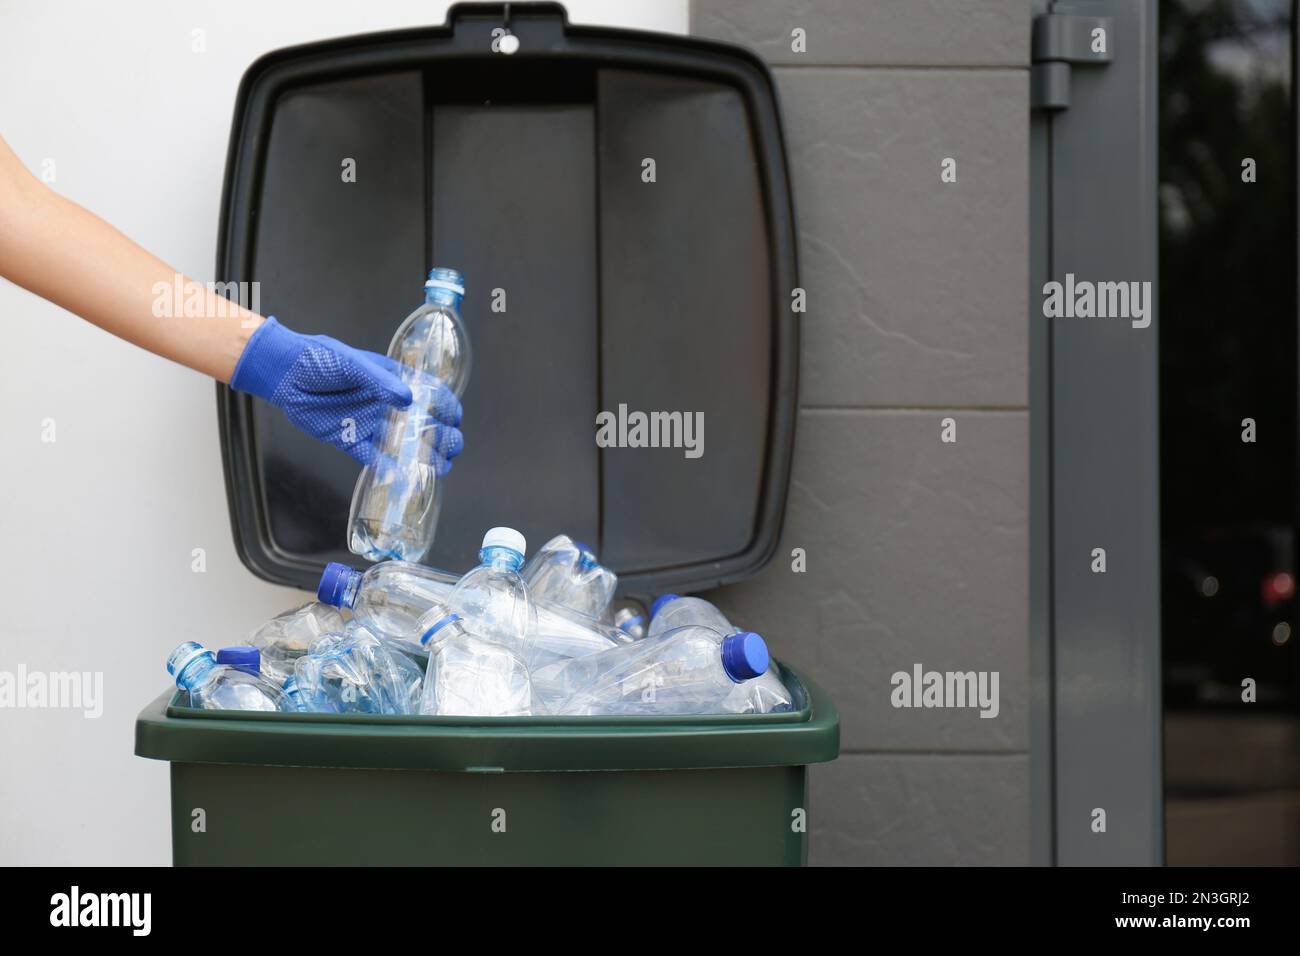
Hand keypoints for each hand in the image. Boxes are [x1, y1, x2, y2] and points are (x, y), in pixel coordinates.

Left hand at [230, 318, 463, 470]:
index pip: (429, 393)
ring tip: (439, 469)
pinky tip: (401, 477)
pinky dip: (386, 468)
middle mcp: (386, 404)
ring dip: (422, 457)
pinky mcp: (349, 440)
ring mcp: (369, 423)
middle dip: (442, 436)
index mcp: (392, 380)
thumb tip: (408, 400)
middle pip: (422, 424)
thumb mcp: (352, 364)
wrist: (284, 373)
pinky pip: (371, 457)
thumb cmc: (320, 359)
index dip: (446, 406)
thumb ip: (380, 381)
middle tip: (452, 448)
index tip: (456, 419)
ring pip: (402, 445)